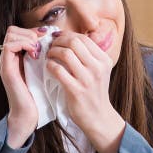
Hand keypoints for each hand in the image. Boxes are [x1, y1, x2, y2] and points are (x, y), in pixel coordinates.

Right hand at [0, 25, 50, 147]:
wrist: (29, 114)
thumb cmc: (40, 94)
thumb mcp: (44, 69)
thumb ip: (45, 55)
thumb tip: (57, 39)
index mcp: (17, 56)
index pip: (20, 30)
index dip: (34, 30)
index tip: (48, 37)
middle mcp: (9, 57)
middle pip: (13, 29)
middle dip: (30, 32)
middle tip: (43, 42)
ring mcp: (5, 62)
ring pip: (11, 34)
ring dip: (28, 37)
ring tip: (39, 49)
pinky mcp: (6, 69)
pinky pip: (10, 47)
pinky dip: (24, 45)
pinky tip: (35, 54)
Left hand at [46, 31, 125, 152]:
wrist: (98, 117)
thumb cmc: (94, 92)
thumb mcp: (99, 71)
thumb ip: (89, 56)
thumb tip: (69, 39)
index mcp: (104, 60)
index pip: (83, 38)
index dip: (67, 35)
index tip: (58, 39)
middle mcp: (98, 67)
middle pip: (74, 42)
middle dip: (59, 41)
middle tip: (51, 46)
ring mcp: (87, 79)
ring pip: (66, 54)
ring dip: (53, 52)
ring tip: (48, 55)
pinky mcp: (76, 90)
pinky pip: (58, 70)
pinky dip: (50, 65)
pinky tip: (48, 67)